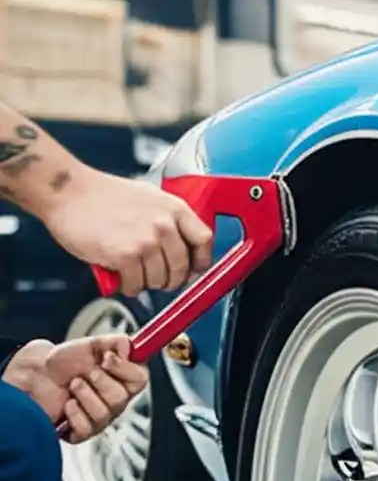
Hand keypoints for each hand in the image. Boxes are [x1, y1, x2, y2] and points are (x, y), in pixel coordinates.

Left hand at [2, 335, 148, 442]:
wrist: (37, 375)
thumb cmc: (64, 362)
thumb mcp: (91, 345)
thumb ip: (115, 342)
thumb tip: (129, 347)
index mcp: (122, 379)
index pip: (140, 379)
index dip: (126, 369)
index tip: (108, 358)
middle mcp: (115, 400)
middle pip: (122, 398)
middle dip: (101, 382)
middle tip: (86, 373)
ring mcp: (100, 418)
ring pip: (104, 413)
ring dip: (85, 394)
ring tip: (72, 385)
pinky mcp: (82, 432)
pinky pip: (86, 427)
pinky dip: (74, 413)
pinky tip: (67, 404)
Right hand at [41, 167, 213, 295]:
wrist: (69, 193)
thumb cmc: (104, 196)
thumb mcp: (150, 199)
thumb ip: (169, 221)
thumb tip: (183, 249)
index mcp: (174, 209)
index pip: (205, 240)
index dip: (201, 260)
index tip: (193, 269)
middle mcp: (165, 225)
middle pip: (182, 267)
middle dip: (171, 279)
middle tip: (158, 278)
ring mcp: (146, 241)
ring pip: (160, 280)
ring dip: (147, 283)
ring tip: (134, 273)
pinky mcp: (125, 256)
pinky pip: (136, 285)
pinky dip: (129, 287)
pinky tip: (121, 278)